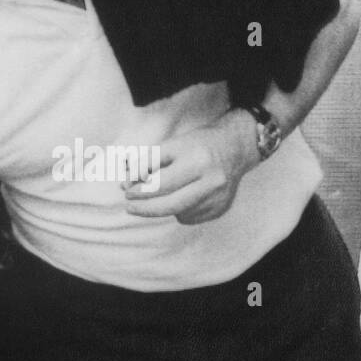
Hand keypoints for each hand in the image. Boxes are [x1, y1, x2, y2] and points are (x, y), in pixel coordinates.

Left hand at [122, 112, 258, 224]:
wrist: (235, 148)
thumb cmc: (197, 144)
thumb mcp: (172, 145)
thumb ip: (147, 163)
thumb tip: (126, 184)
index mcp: (196, 160)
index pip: (160, 182)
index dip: (139, 188)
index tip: (125, 189)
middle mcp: (210, 180)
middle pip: (169, 203)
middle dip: (144, 207)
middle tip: (129, 206)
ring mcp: (218, 197)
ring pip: (178, 212)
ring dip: (162, 207)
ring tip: (159, 195)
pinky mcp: (220, 209)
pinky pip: (189, 216)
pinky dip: (179, 209)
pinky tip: (184, 195)